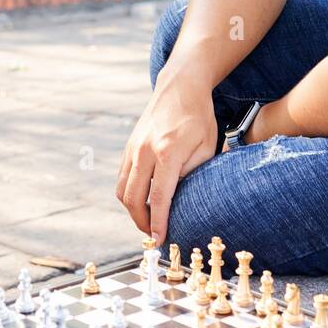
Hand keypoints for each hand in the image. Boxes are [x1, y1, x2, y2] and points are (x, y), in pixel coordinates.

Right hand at [115, 66, 217, 245]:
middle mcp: (145, 150)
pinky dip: (129, 194)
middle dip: (141, 222)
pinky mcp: (128, 146)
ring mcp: (133, 147)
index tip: (159, 239)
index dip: (157, 222)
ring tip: (147, 221)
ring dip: (132, 210)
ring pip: (122, 190)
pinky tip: (142, 200)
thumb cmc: (198, 117)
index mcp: (167, 152)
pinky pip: (121, 177)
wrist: (179, 87)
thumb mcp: (206, 146)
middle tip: (153, 235)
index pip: (158, 197)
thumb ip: (193, 174)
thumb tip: (182, 200)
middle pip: (133, 198)